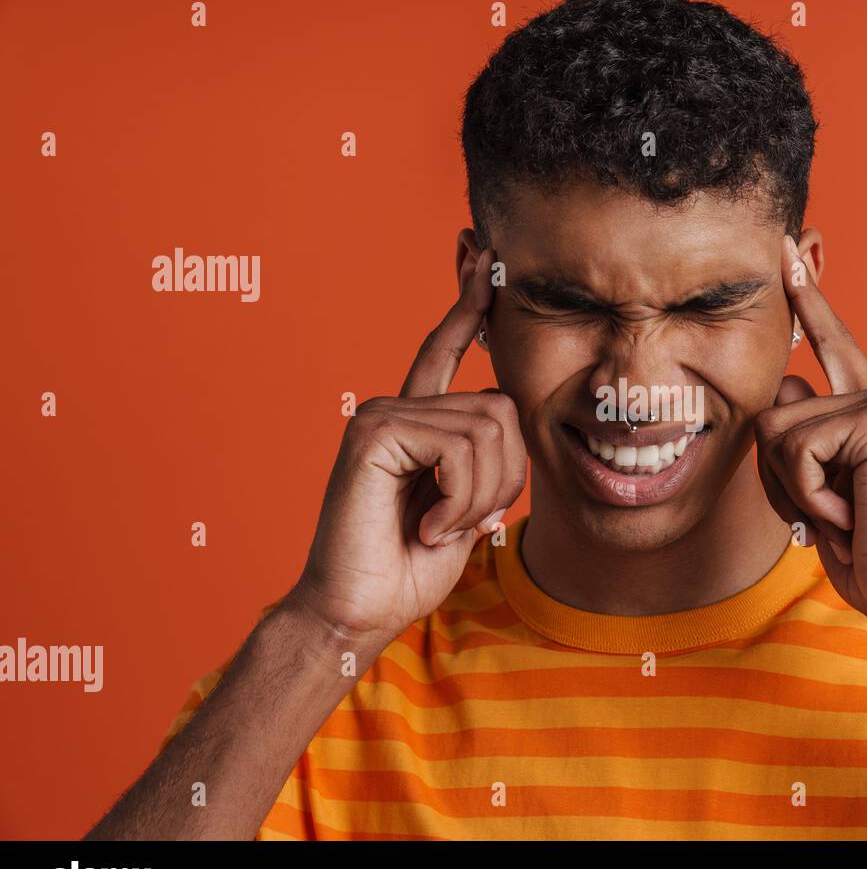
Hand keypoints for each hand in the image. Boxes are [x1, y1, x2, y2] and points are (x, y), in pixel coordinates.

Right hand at [285, 247, 527, 642]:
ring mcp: (381, 415)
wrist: (360, 611)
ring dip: (482, 495)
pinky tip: (427, 527)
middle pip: (502, 409)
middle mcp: (396, 407)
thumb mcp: (467, 506)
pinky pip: (459, 448)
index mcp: (416, 422)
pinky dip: (460, 499)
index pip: (445, 350)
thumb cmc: (410, 567)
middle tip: (464, 522)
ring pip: (488, 430)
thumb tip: (502, 412)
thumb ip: (484, 456)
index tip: (484, 258)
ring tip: (442, 527)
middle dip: (504, 477)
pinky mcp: (373, 434)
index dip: (468, 304)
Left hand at [754, 234, 866, 634]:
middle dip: (779, 472)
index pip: (832, 345)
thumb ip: (798, 439)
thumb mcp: (817, 489)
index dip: (809, 297)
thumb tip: (783, 383)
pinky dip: (807, 495)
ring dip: (793, 488)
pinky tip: (850, 516)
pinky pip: (794, 449)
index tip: (788, 249)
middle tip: (833, 512)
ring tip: (844, 515)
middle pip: (774, 404)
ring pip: (776, 426)